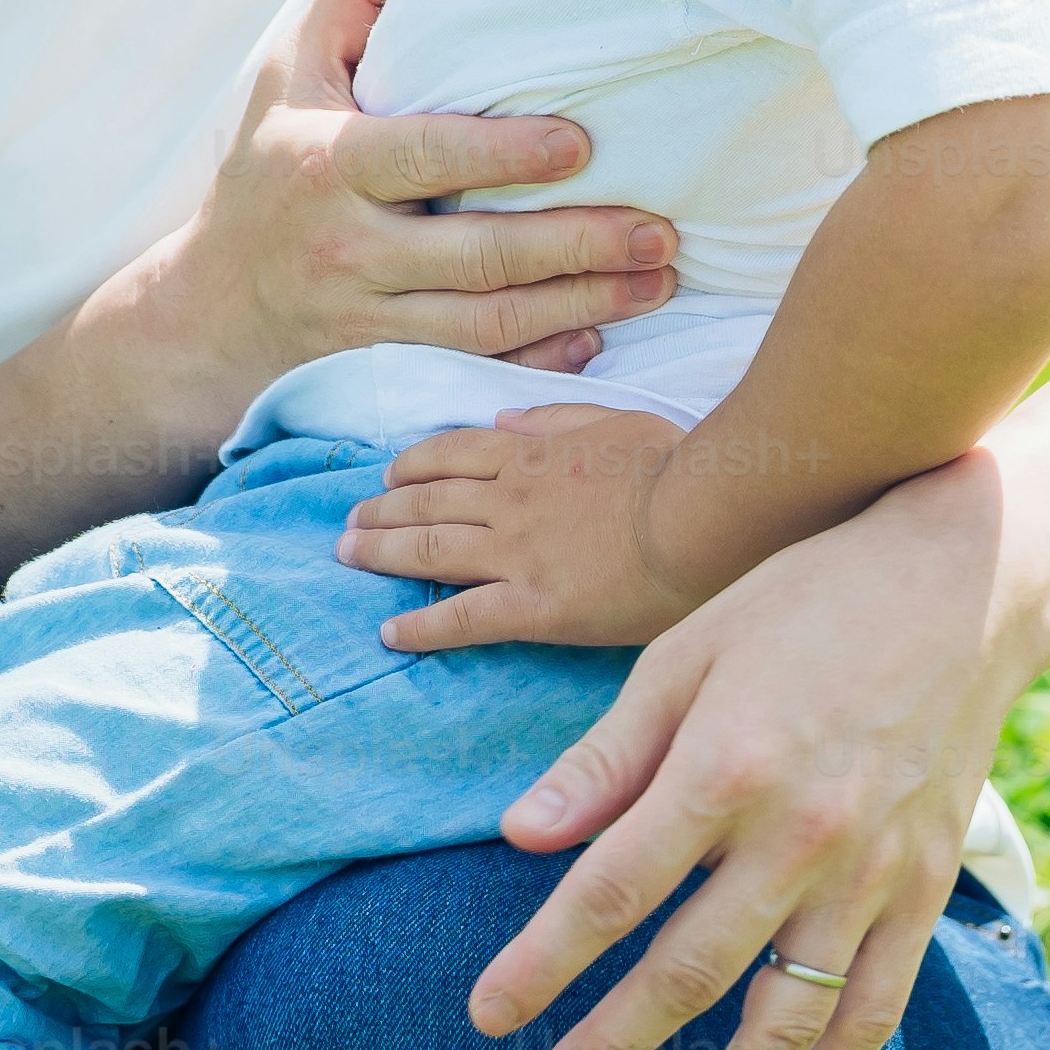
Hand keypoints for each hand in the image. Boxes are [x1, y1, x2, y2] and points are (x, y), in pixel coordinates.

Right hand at [129, 0, 678, 420]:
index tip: (580, 144)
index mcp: (328, 163)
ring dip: (584, 303)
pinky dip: (544, 361)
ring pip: (490, 324)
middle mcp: (347, 247)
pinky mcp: (385, 370)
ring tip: (658, 278)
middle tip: (659, 231)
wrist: (209, 308)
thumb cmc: (269, 165)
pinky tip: (602, 334)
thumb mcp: (289, 71)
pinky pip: (476, 371)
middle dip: (578, 245)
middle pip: (479, 257)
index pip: (426, 156)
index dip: (505, 156)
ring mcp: (367, 319)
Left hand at [344, 402, 697, 649]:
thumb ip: (556, 417)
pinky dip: (421, 624)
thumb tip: (507, 417)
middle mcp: (512, 501)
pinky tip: (390, 632)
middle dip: (382, 510)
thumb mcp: (615, 420)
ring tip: (348, 559)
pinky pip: (464, 617)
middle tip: (349, 522)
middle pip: (429, 502)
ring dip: (383, 553)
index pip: (454, 454)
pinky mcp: (535, 606)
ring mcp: (519, 553)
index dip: (413, 465)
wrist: (701, 515)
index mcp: (532, 456)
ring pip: (432, 551)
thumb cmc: (675, 466)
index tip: (388, 475)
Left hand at [460, 464, 1030, 1049]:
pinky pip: (878, 1003)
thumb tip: (521, 837)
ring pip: (787, 1014)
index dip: (542, 964)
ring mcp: (871, 870)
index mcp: (724, 768)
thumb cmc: (804, 602)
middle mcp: (799, 834)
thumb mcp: (686, 651)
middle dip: (610, 1045)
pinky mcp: (924, 885)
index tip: (489, 1017)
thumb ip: (607, 755)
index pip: (609, 893)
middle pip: (687, 971)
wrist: (963, 582)